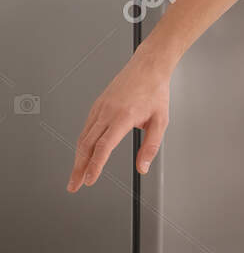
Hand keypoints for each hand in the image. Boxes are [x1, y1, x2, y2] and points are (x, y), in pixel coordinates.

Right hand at [67, 54, 171, 191]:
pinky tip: (82, 153)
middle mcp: (108, 112)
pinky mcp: (98, 104)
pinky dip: (82, 144)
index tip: (89, 180)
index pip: (103, 147)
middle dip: (78, 168)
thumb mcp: (161, 121)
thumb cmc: (155, 91)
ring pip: (83, 137)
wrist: (148, 66)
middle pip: (87, 145)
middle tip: (74, 185)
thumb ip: (151, 147)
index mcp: (123, 117)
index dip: (94, 166)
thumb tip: (143, 167)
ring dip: (77, 158)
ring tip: (76, 174)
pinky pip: (86, 127)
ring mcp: (100, 107)